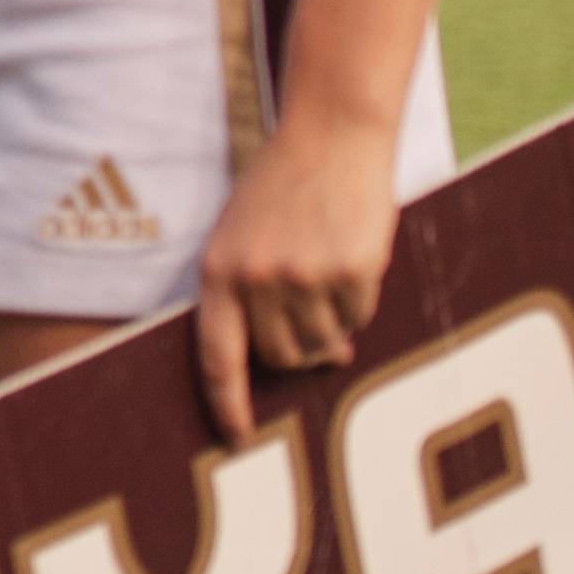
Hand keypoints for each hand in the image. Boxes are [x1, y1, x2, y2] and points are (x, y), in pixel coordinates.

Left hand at [190, 114, 405, 442]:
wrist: (331, 133)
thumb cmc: (284, 189)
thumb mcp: (246, 237)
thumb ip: (257, 298)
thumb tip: (314, 360)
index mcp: (218, 272)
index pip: (215, 358)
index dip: (226, 405)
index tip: (237, 439)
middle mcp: (257, 280)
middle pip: (280, 357)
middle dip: (299, 352)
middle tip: (315, 322)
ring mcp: (304, 277)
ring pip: (324, 343)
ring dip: (332, 326)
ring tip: (329, 277)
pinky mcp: (351, 271)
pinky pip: (358, 316)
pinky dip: (358, 300)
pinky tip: (352, 260)